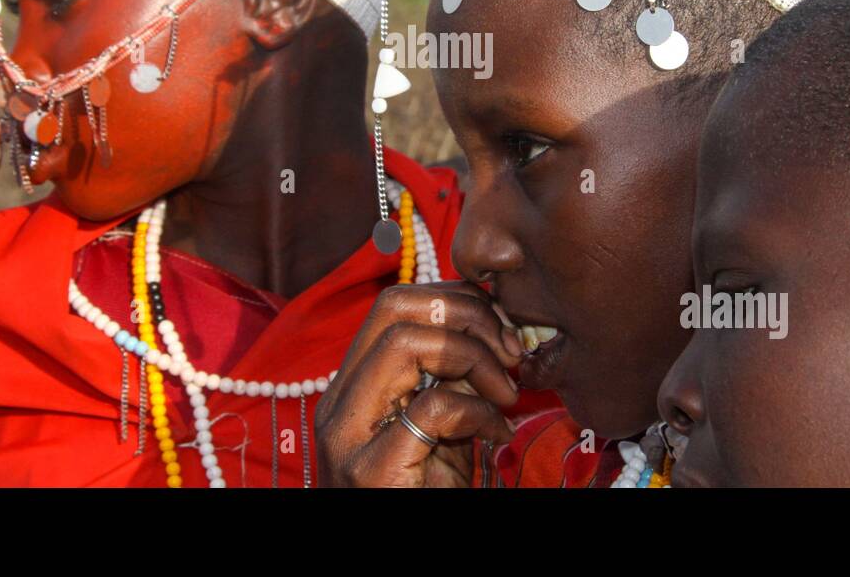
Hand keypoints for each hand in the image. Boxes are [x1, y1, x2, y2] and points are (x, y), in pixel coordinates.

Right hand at [315, 281, 522, 486]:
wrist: (404, 563)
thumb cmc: (426, 496)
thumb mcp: (441, 428)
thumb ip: (452, 378)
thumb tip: (494, 327)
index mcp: (354, 387)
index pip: (395, 304)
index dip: (457, 299)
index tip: (501, 329)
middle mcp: (340, 404)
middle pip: (394, 307)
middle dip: (466, 313)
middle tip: (509, 350)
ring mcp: (348, 437)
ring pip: (404, 343)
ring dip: (473, 357)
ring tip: (504, 393)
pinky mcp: (372, 473)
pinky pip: (432, 408)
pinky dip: (479, 413)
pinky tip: (498, 436)